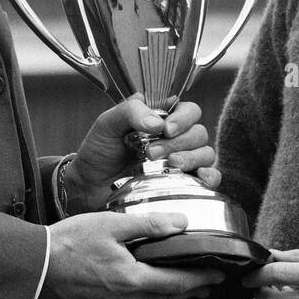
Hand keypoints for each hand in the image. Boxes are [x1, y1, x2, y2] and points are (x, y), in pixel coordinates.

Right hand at [40, 212, 225, 298]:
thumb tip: (181, 223)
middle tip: (211, 284)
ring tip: (187, 289)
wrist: (35, 267)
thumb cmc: (70, 242)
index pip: (177, 283)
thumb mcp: (111, 224)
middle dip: (192, 292)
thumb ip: (148, 225)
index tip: (219, 274)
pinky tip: (151, 293)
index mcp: (132, 280)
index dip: (201, 279)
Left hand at [61, 95, 218, 213]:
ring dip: (190, 158)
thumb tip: (159, 122)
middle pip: (199, 133)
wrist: (88, 188)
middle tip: (151, 153)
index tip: (166, 129)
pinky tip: (199, 177)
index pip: (189, 111)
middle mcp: (176, 139)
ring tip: (168, 166)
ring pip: (206, 153)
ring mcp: (181, 162)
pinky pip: (210, 177)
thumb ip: (131, 111)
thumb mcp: (108, 123)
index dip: (183, 118)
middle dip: (178, 142)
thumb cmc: (98, 152)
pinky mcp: (184, 185)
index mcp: (162, 119)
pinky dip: (210, 176)